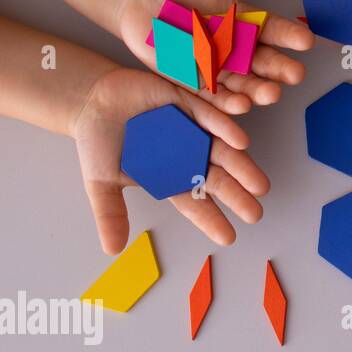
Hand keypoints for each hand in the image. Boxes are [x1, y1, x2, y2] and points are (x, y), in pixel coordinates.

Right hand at [72, 66, 268, 254]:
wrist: (92, 101)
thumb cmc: (98, 142)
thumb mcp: (102, 180)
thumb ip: (110, 212)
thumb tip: (112, 251)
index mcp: (170, 177)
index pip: (195, 203)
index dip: (211, 220)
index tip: (228, 238)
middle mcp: (187, 156)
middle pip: (217, 180)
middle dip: (237, 197)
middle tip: (255, 215)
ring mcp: (191, 132)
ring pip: (223, 152)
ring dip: (242, 167)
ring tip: (259, 186)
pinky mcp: (190, 106)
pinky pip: (212, 118)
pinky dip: (226, 129)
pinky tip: (242, 143)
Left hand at [118, 0, 312, 113]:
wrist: (137, 0)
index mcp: (244, 20)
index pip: (272, 28)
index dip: (289, 35)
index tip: (307, 40)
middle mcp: (236, 47)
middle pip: (263, 61)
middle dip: (280, 69)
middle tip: (296, 74)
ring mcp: (216, 66)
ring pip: (243, 82)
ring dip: (258, 90)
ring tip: (271, 94)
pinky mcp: (193, 81)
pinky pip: (213, 96)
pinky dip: (227, 103)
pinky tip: (241, 107)